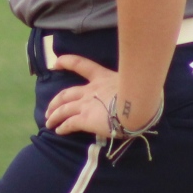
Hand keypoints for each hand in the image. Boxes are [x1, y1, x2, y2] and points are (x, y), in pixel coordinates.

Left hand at [44, 54, 158, 136]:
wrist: (136, 105)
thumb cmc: (139, 92)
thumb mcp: (133, 80)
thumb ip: (131, 82)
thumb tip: (143, 83)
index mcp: (101, 77)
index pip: (81, 65)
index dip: (67, 62)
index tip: (56, 62)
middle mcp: (89, 91)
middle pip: (66, 93)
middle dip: (55, 101)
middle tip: (49, 108)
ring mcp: (85, 105)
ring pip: (63, 109)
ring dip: (54, 115)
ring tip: (49, 122)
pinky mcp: (85, 119)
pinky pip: (69, 123)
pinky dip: (62, 127)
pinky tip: (59, 131)